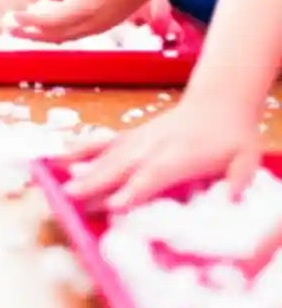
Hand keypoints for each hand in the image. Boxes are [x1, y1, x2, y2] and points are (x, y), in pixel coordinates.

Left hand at [10, 0, 179, 41]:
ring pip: (65, 38)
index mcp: (89, 9)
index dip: (29, 21)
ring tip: (23, 31)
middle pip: (55, 36)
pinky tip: (46, 29)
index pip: (51, 21)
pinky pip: (75, 35)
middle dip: (31, 34)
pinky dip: (57, 34)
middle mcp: (94, 23)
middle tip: (10, 30)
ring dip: (42, 36)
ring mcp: (100, 27)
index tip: (12, 17)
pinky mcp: (104, 26)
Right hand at [60, 100, 260, 211]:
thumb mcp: (247, 158)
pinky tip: (60, 157)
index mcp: (182, 155)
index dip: (134, 190)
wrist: (218, 102)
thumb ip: (239, 180)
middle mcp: (155, 146)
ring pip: (107, 155)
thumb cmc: (232, 136)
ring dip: (82, 170)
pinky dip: (80, 149)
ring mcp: (139, 139)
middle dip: (95, 182)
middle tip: (70, 197)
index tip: (114, 205)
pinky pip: (103, 142)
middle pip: (121, 166)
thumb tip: (231, 199)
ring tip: (60, 184)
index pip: (154, 175)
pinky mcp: (131, 136)